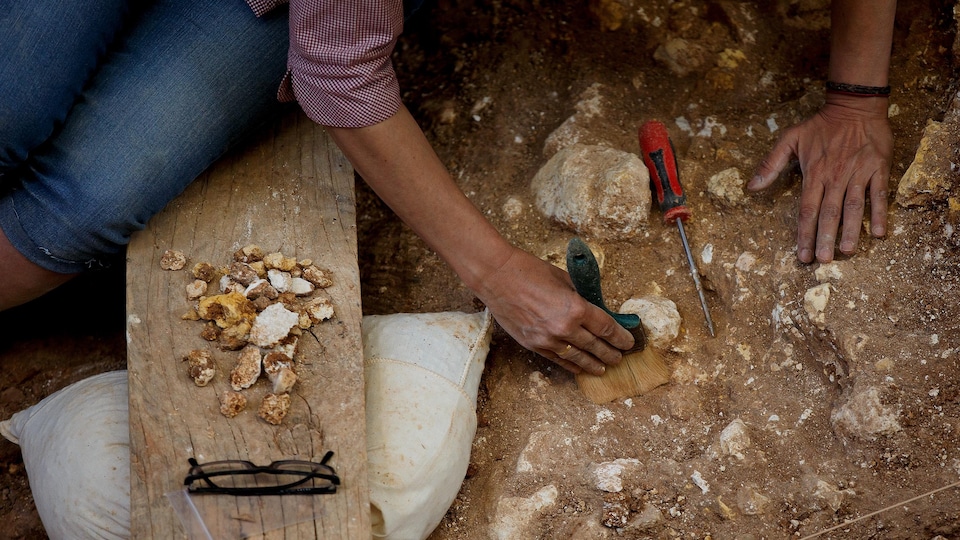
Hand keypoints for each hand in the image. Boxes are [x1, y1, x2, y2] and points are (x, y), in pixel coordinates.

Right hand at [473, 247, 634, 374]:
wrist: (496, 277)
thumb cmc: (529, 271)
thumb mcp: (564, 278)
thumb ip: (582, 295)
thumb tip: (597, 308)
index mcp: (576, 308)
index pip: (606, 327)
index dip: (621, 336)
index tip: (629, 341)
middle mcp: (564, 328)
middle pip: (596, 346)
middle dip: (611, 352)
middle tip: (620, 357)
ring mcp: (547, 339)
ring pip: (578, 358)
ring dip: (594, 364)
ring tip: (604, 368)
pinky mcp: (533, 344)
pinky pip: (558, 360)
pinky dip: (572, 365)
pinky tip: (581, 368)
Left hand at [748, 94, 891, 262]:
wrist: (854, 106)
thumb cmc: (820, 125)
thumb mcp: (789, 139)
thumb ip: (770, 164)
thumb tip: (751, 187)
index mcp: (814, 174)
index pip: (807, 209)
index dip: (803, 233)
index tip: (801, 255)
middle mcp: (835, 177)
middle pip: (829, 213)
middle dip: (825, 238)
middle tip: (822, 260)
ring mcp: (858, 174)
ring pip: (853, 207)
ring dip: (851, 230)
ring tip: (848, 251)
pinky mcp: (877, 169)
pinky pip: (879, 194)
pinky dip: (880, 213)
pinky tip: (879, 232)